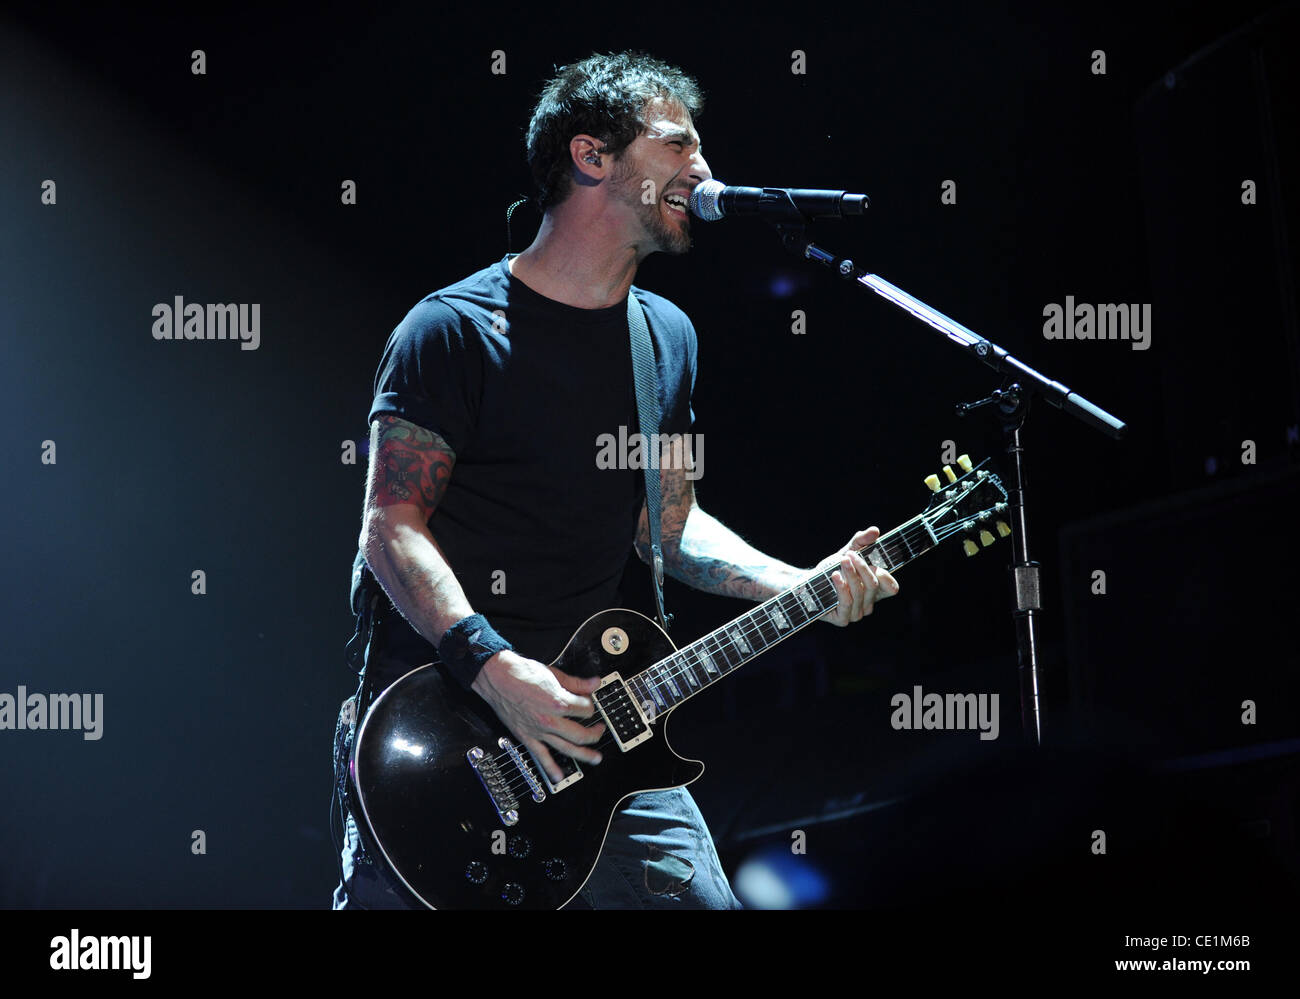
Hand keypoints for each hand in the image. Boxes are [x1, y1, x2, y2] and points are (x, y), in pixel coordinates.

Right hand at [470, 649, 606, 783]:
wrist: (497, 677)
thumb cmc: (521, 673)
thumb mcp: (554, 673)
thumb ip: (576, 682)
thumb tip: (594, 683)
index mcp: (558, 702)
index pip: (586, 709)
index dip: (591, 705)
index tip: (589, 703)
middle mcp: (550, 720)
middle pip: (581, 734)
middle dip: (595, 733)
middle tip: (600, 730)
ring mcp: (539, 731)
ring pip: (566, 748)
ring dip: (584, 755)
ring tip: (595, 758)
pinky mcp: (527, 737)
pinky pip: (541, 757)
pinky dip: (551, 769)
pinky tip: (559, 776)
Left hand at [816, 527, 898, 625]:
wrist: (807, 582)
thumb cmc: (831, 568)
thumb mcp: (847, 551)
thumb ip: (861, 541)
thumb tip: (875, 530)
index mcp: (875, 591)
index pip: (891, 588)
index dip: (886, 577)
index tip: (878, 565)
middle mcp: (868, 604)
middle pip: (873, 585)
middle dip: (862, 567)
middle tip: (848, 555)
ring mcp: (856, 613)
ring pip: (860, 592)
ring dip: (850, 573)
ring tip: (841, 560)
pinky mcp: (842, 619)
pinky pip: (846, 602)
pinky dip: (841, 587)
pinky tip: (835, 575)